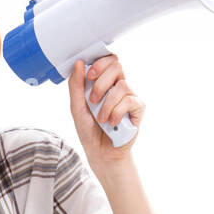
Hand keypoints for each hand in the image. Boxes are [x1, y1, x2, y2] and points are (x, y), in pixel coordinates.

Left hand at [68, 54, 144, 172]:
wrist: (100, 152)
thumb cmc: (89, 130)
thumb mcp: (77, 107)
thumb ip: (76, 86)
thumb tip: (78, 63)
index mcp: (105, 83)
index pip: (109, 60)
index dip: (100, 63)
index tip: (89, 75)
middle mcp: (119, 86)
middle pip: (117, 66)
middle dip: (101, 83)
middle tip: (93, 100)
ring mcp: (130, 96)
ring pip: (122, 85)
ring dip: (107, 104)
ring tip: (101, 119)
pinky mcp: (138, 108)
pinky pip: (129, 101)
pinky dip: (116, 112)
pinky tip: (112, 123)